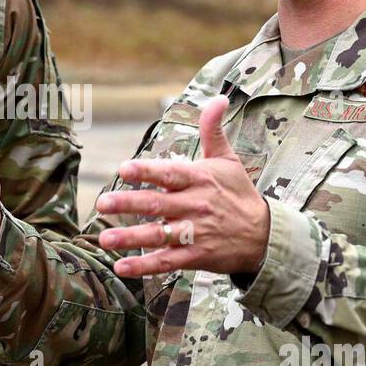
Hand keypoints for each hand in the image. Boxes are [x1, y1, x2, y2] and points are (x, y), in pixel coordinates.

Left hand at [95, 96, 270, 277]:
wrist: (263, 236)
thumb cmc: (238, 194)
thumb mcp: (228, 160)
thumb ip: (213, 131)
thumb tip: (217, 99)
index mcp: (200, 179)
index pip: (170, 173)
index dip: (147, 171)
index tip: (124, 168)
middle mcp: (195, 205)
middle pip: (158, 204)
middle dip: (128, 204)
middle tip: (102, 203)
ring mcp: (195, 233)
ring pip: (159, 235)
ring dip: (130, 238)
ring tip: (104, 239)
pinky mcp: (195, 256)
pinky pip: (166, 262)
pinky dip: (144, 266)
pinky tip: (121, 266)